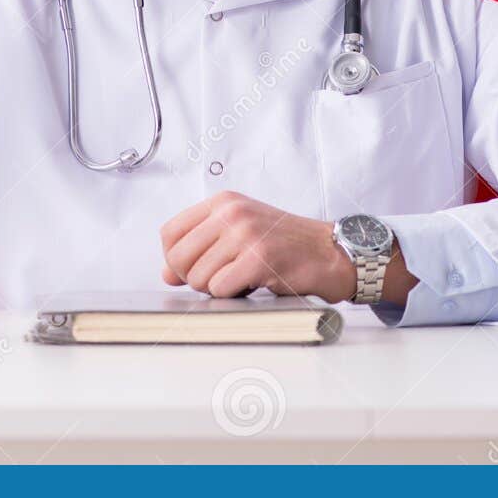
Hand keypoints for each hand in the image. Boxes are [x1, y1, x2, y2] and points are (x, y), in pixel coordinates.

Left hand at [159, 191, 356, 302]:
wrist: (330, 252)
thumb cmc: (287, 244)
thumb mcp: (239, 234)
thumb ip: (202, 249)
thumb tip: (167, 273)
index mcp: (223, 202)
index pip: (169, 233)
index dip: (174, 260)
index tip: (192, 269)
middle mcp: (231, 212)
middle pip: (177, 258)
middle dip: (193, 279)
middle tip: (219, 279)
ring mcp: (245, 233)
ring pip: (197, 277)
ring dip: (217, 289)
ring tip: (242, 279)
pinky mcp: (259, 258)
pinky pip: (220, 289)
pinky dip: (233, 295)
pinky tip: (253, 284)